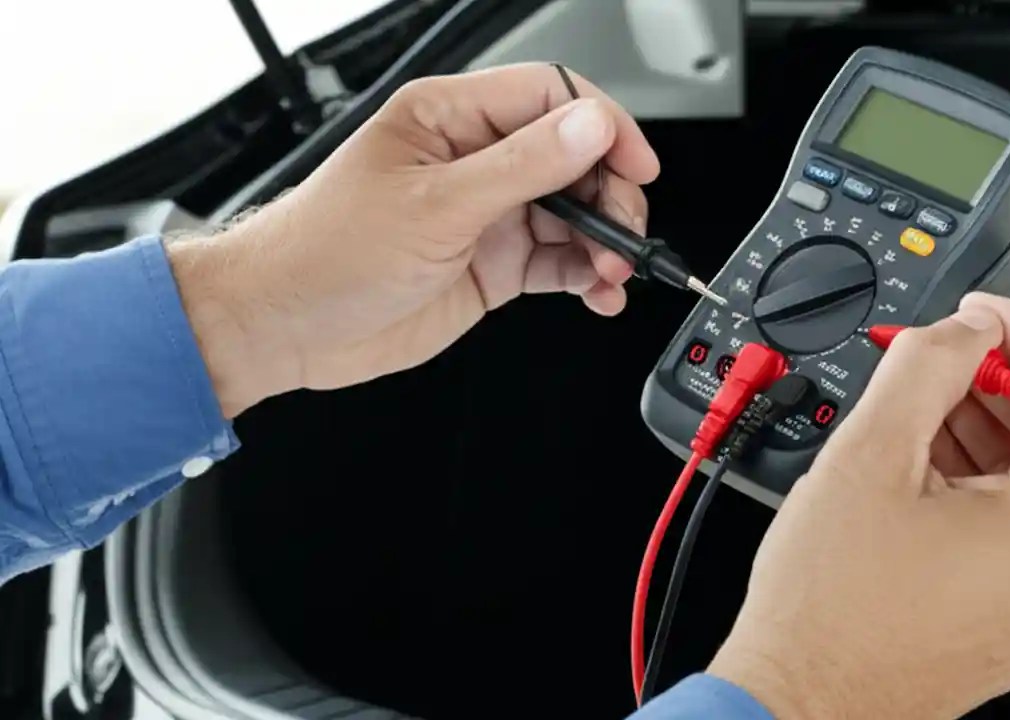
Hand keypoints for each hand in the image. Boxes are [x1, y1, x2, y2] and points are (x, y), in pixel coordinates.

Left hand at [166, 63, 659, 416]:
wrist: (286, 328)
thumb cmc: (326, 252)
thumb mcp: (435, 205)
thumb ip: (521, 167)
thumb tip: (590, 126)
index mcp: (450, 118)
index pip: (550, 98)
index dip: (602, 126)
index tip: (635, 165)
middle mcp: (473, 161)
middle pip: (573, 159)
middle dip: (609, 195)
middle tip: (623, 233)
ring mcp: (485, 215)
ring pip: (572, 214)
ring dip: (604, 243)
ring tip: (610, 273)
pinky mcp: (492, 264)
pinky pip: (558, 262)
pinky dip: (586, 278)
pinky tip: (597, 293)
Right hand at [708, 293, 1009, 718]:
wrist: (799, 701)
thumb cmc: (827, 606)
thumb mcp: (871, 453)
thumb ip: (928, 365)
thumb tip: (964, 330)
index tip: (981, 320)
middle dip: (994, 385)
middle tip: (928, 363)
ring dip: (979, 436)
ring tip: (906, 421)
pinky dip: (973, 491)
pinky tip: (913, 478)